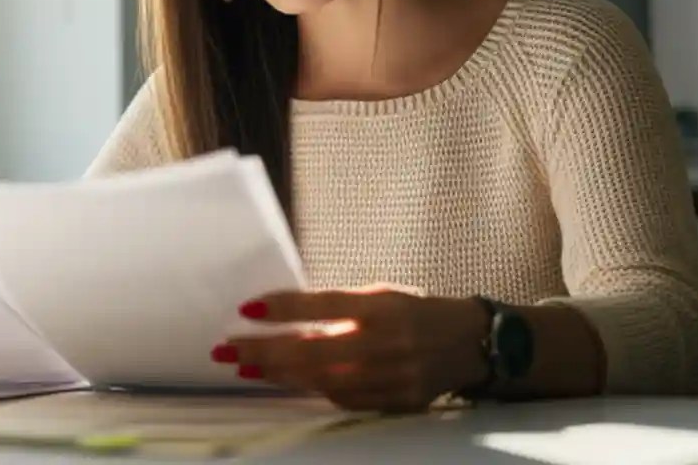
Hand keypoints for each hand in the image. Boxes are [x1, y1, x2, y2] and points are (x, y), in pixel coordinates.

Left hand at [212, 284, 489, 412]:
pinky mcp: (394, 401)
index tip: (246, 309)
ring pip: (321, 380)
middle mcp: (385, 343)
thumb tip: (284, 315)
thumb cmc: (416, 311)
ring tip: (244, 368)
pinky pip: (342, 399)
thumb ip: (338, 306)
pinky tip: (284, 382)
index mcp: (381, 306)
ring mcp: (390, 376)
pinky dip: (310, 389)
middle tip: (226, 350)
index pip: (323, 305)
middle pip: (312, 351)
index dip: (283, 308)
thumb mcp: (380, 295)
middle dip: (263, 352)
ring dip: (277, 375)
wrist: (471, 344)